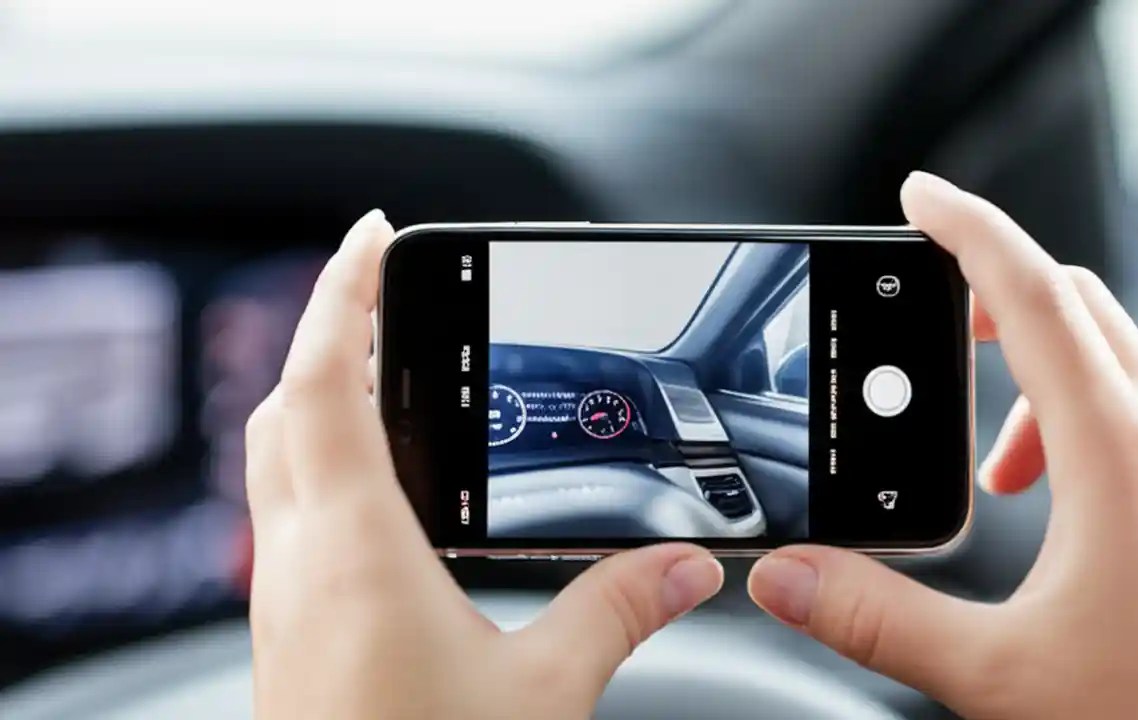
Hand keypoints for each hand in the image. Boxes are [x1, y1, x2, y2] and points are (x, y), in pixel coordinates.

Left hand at [245, 210, 723, 718]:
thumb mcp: (542, 693)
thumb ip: (620, 613)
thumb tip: (689, 568)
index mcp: (354, 549)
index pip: (327, 378)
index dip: (345, 291)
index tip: (375, 235)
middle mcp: (299, 562)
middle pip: (288, 404)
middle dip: (332, 330)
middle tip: (387, 294)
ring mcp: (282, 599)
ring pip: (278, 458)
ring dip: (320, 396)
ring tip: (386, 371)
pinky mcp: (288, 634)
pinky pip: (287, 513)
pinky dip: (322, 462)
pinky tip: (379, 490)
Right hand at [748, 173, 1137, 717]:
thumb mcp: (1001, 674)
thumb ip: (878, 620)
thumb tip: (789, 577)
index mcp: (1119, 455)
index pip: (1034, 298)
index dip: (969, 231)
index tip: (918, 196)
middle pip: (1074, 302)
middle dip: (993, 290)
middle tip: (927, 317)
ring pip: (1107, 351)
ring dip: (1032, 365)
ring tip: (984, 458)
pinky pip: (1130, 403)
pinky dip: (1068, 411)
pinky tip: (1040, 494)